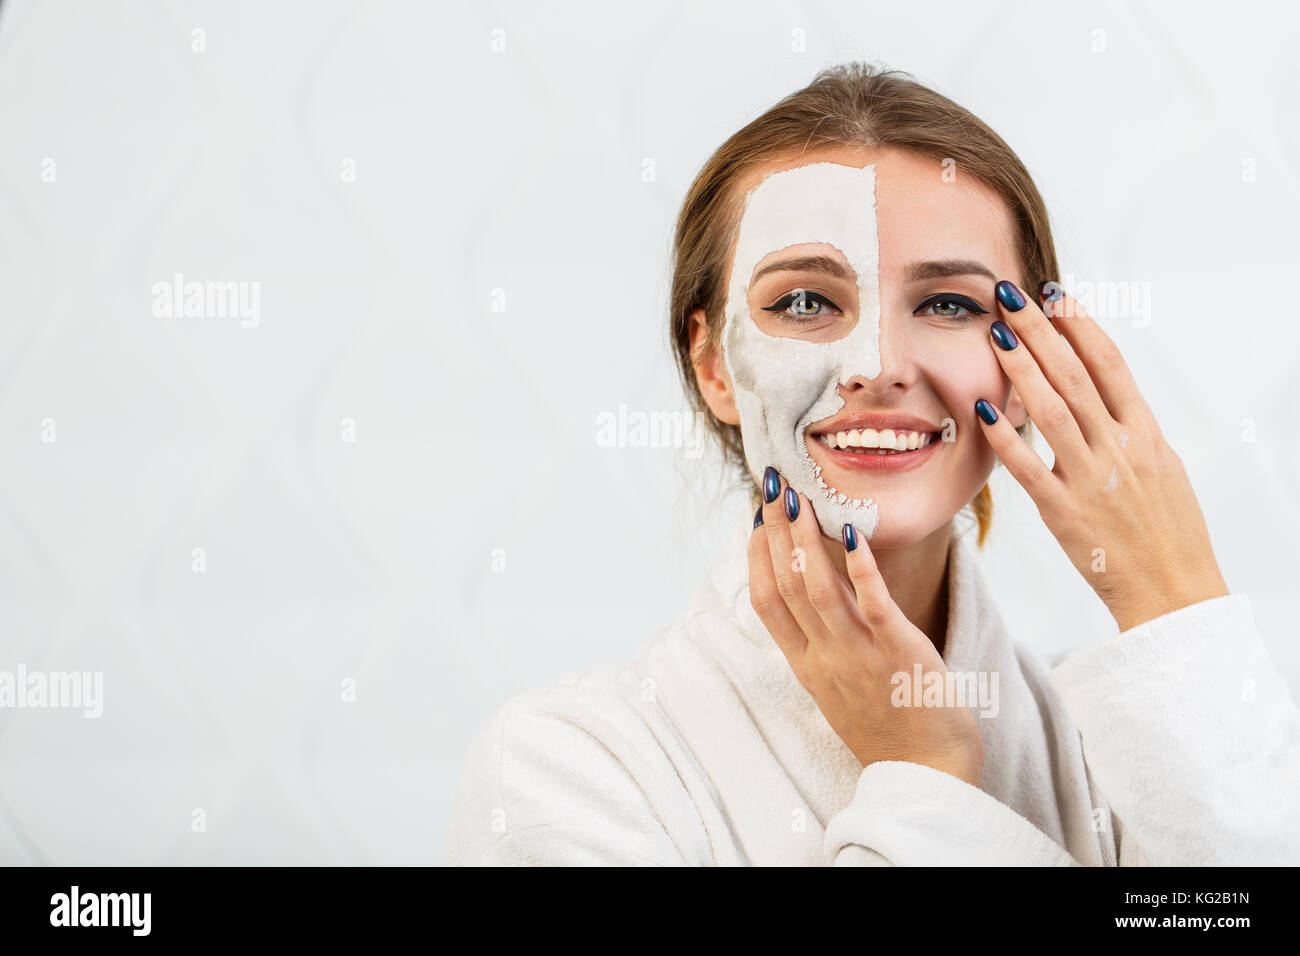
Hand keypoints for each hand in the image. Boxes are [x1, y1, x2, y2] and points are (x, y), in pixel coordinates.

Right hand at [748, 469, 983, 786]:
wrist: (926, 774)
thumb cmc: (887, 729)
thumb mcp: (837, 689)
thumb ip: (821, 646)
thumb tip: (811, 603)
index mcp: (806, 666)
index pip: (766, 602)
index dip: (755, 557)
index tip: (754, 519)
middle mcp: (824, 657)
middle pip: (786, 583)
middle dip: (774, 530)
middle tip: (771, 486)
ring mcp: (859, 654)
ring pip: (818, 587)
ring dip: (804, 538)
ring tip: (799, 496)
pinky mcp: (899, 652)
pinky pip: (875, 603)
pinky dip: (860, 567)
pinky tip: (851, 533)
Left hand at [976, 280, 1228, 632]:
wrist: (1174, 591)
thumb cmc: (1169, 531)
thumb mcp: (1162, 467)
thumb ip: (1131, 429)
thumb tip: (1107, 393)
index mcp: (1146, 432)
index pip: (1109, 364)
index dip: (1079, 325)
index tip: (1054, 293)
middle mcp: (1120, 448)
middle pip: (1074, 376)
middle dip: (1039, 330)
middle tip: (1009, 295)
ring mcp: (1093, 478)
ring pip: (1051, 411)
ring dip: (1020, 369)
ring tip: (995, 333)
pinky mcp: (1065, 512)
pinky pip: (1029, 468)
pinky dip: (1005, 437)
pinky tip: (983, 409)